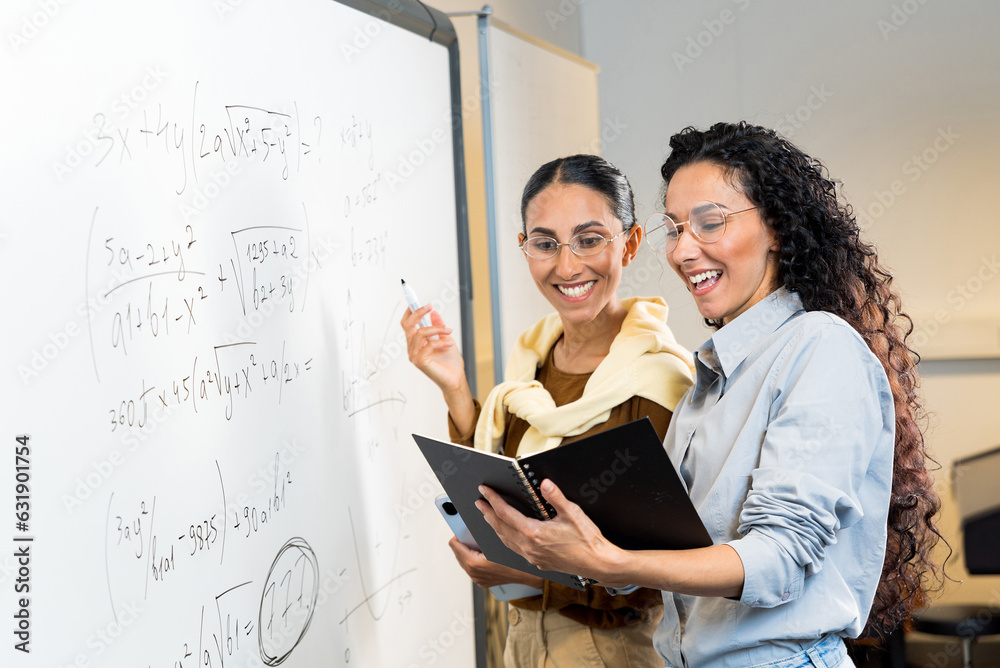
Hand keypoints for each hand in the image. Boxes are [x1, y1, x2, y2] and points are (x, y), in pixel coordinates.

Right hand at [400, 305, 466, 393]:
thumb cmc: (450, 363)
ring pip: (420, 333)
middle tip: (429, 306)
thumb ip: (438, 326)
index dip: (409, 312)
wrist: (455, 379)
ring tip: (449, 331)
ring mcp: (414, 356)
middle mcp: (412, 348)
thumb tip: (434, 312)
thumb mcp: (445, 338)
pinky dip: (441, 342)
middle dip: (418, 313)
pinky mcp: (420, 362)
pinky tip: (449, 343)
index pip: (407, 324)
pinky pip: (429, 345)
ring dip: (436, 328)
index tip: (415, 299)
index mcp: (416, 343)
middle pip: (408, 325)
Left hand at [447, 538, 544, 588]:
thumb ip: (479, 535)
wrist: (526, 575)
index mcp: (473, 563)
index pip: (454, 545)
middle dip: (463, 543)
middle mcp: (473, 574)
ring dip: (468, 551)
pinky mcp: (482, 582)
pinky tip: (483, 553)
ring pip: (464, 561)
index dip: (458, 534)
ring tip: (477, 543)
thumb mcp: (495, 542)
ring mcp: (478, 579)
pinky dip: (474, 560)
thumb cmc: (514, 559)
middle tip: (471, 534)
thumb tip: (468, 528)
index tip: (462, 529)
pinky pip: (471, 568)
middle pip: (457, 553)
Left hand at [476, 480, 624, 585]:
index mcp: (534, 534)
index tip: (485, 491)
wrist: (598, 564)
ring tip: (488, 516)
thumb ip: (556, 497)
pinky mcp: (538, 562)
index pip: (506, 514)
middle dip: (488, 513)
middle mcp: (529, 547)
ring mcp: (533, 557)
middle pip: (501, 528)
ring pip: (505, 540)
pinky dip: (505, 538)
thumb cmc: (588, 541)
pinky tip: (506, 535)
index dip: (493, 500)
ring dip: (494, 527)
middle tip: (479, 502)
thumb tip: (544, 484)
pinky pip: (514, 549)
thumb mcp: (573, 513)